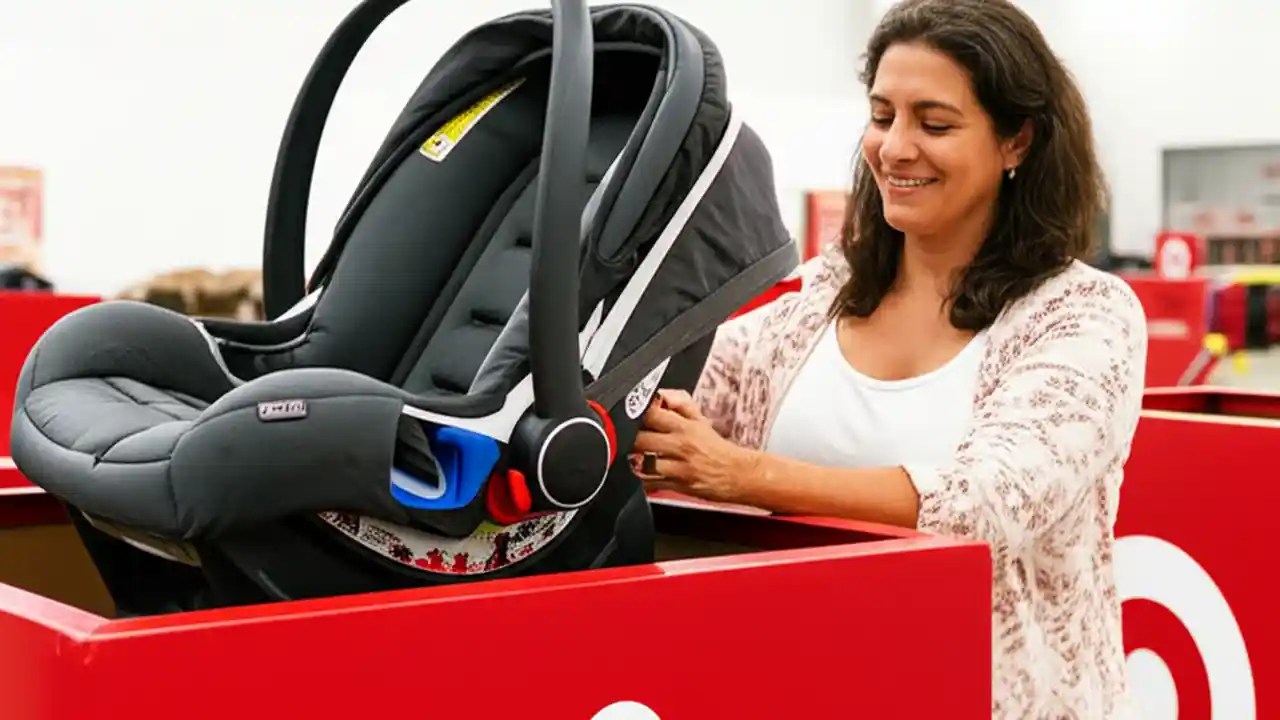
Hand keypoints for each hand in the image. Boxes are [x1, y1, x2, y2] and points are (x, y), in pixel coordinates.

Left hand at [629, 389, 755, 503]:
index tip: (630, 415)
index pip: (651, 414)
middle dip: (629, 438)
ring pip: (642, 463)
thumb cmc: (717, 448)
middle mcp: (680, 446)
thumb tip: (661, 394)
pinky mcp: (676, 486)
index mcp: (684, 426)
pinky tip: (639, 473)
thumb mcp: (700, 420)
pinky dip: (640, 479)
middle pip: (640, 439)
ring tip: (631, 455)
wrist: (737, 474)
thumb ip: (680, 404)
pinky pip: (649, 483)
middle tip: (625, 437)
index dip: (636, 414)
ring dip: (632, 460)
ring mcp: (677, 468)